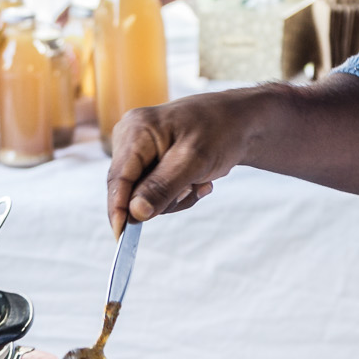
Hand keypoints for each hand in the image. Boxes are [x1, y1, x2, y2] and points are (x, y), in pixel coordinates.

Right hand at [104, 89, 261, 232]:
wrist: (240, 121)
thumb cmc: (221, 130)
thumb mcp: (195, 160)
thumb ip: (162, 187)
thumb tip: (135, 213)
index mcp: (136, 131)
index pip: (119, 178)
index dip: (117, 209)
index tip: (121, 237)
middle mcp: (131, 138)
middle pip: (130, 190)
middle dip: (163, 198)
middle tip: (193, 187)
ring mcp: (139, 149)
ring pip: (144, 195)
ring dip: (175, 196)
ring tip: (200, 180)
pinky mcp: (149, 160)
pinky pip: (155, 190)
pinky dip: (178, 192)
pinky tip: (198, 180)